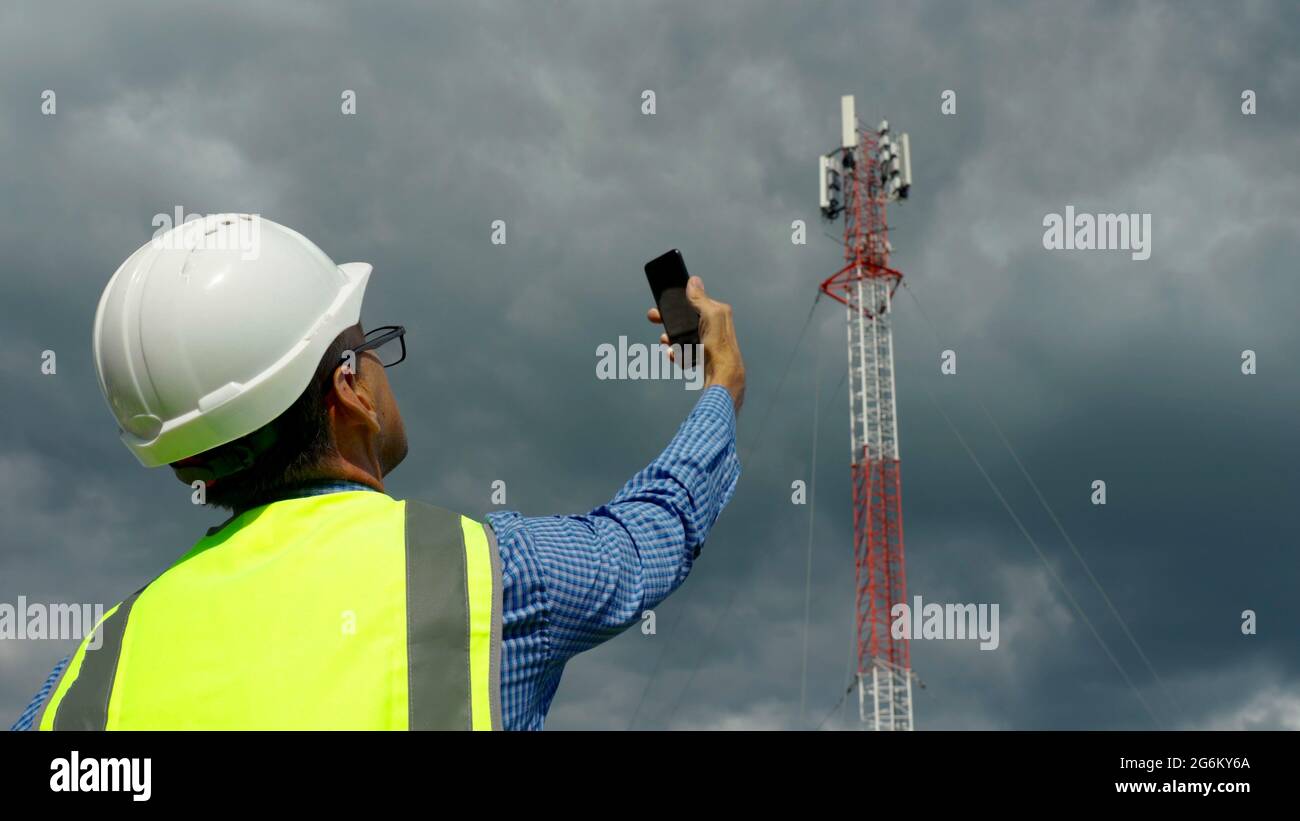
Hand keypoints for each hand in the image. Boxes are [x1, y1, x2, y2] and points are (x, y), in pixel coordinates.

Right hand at [648, 276, 745, 413]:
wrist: (722, 378)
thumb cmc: (719, 345)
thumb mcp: (710, 316)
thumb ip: (700, 299)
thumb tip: (694, 281)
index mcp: (717, 313)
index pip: (693, 302)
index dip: (677, 302)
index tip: (661, 303)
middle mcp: (714, 326)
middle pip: (685, 319)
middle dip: (668, 320)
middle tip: (653, 318)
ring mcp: (707, 342)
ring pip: (682, 336)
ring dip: (671, 339)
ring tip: (667, 343)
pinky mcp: (703, 357)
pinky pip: (684, 352)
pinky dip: (677, 354)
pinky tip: (675, 356)